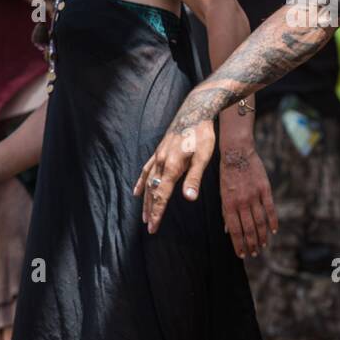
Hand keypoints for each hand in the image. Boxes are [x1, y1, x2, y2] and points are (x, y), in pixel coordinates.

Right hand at [133, 119, 216, 234]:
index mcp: (172, 166)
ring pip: (148, 183)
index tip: (153, 227)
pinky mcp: (159, 151)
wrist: (195, 112)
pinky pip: (146, 170)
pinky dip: (141, 182)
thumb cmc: (202, 134)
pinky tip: (137, 191)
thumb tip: (190, 198)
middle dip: (151, 210)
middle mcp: (161, 162)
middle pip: (153, 191)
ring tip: (144, 215)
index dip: (158, 212)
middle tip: (149, 227)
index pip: (161, 195)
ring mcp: (158, 156)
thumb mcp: (203, 156)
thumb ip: (194, 178)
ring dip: (145, 200)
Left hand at [219, 145, 277, 258]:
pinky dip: (273, 221)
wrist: (236, 153)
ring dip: (262, 236)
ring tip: (263, 245)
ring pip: (260, 221)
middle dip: (251, 243)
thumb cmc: (227, 175)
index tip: (242, 254)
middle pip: (248, 228)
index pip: (234, 230)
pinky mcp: (264, 189)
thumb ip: (226, 212)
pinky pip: (270, 208)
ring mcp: (254, 196)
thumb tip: (227, 231)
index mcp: (228, 204)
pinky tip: (274, 230)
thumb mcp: (222, 194)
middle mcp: (241, 202)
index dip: (238, 244)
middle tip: (254, 253)